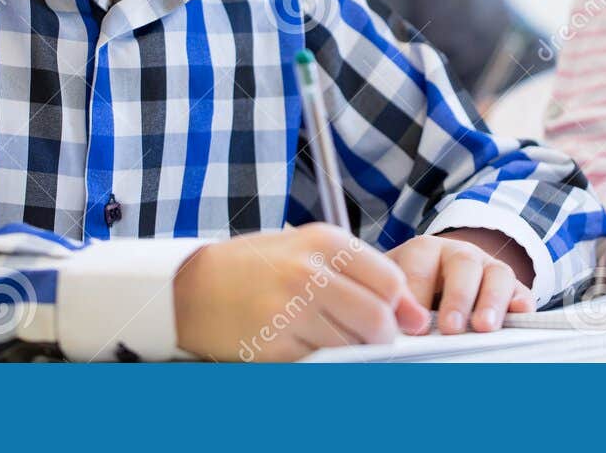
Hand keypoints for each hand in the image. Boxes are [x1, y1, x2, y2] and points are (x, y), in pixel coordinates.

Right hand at [172, 223, 428, 360]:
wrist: (191, 287)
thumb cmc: (255, 267)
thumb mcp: (307, 250)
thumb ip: (359, 273)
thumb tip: (413, 313)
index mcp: (322, 242)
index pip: (390, 280)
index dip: (402, 306)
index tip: (401, 318)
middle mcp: (307, 274)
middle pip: (377, 319)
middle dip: (383, 336)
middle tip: (372, 339)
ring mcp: (288, 312)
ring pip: (352, 347)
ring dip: (353, 351)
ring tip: (331, 338)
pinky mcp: (273, 347)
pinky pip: (321, 363)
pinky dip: (324, 362)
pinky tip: (308, 347)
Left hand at [387, 228, 535, 334]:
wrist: (442, 278)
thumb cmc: (411, 291)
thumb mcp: (395, 291)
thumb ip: (391, 307)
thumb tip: (385, 331)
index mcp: (424, 251)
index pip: (419, 264)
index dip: (417, 293)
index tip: (414, 325)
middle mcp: (459, 254)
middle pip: (463, 264)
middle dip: (457, 297)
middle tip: (450, 328)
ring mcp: (488, 268)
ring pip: (497, 273)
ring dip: (491, 301)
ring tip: (484, 327)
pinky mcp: (512, 288)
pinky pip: (522, 291)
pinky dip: (521, 303)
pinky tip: (519, 316)